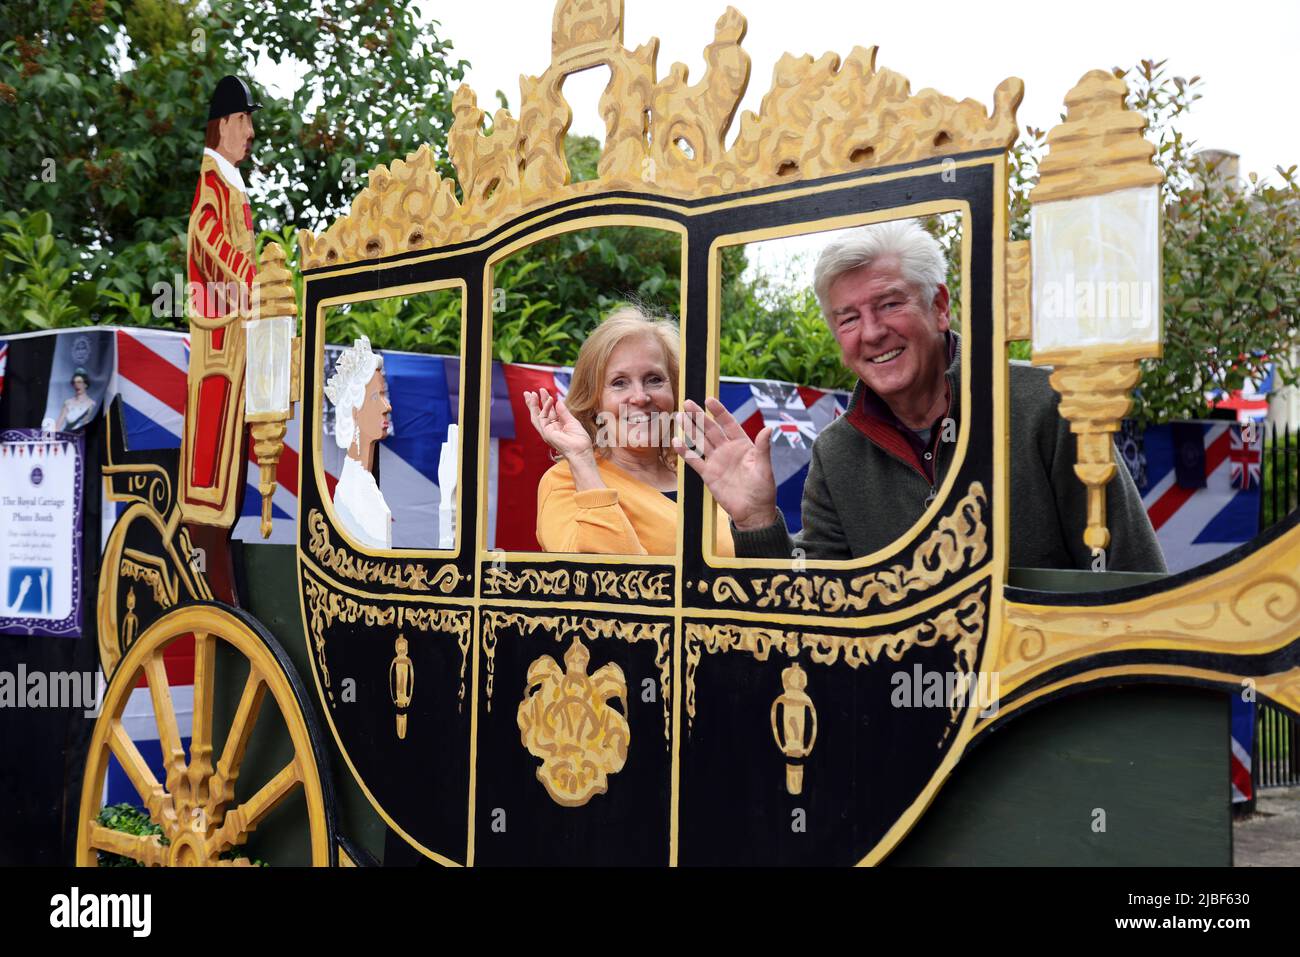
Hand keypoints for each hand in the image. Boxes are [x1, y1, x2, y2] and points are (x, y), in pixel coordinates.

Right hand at [523, 387, 592, 462]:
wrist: (580, 450)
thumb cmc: (579, 439)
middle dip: (533, 403)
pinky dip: (545, 408)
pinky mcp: (546, 433)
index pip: (548, 412)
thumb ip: (563, 412)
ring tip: (532, 394)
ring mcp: (547, 431)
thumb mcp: (572, 421)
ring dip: (533, 405)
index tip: (543, 392)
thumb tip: (558, 401)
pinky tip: (549, 399)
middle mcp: (550, 428)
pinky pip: (543, 418)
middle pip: (538, 414)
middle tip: (529, 393)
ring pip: (536, 416)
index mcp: (556, 426)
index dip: (545, 401)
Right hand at [672, 397, 777, 530]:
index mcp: (742, 445)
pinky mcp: (708, 474)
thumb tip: (769, 429)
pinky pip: (694, 460)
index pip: (729, 423)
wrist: (753, 512)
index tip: (709, 400)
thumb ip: (763, 448)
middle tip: (687, 403)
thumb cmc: (763, 490)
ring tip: (678, 417)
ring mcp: (717, 461)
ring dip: (690, 430)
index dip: (719, 412)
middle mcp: (728, 450)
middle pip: (710, 429)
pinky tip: (676, 442)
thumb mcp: (764, 468)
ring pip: (700, 441)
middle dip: (699, 416)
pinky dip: (685, 452)